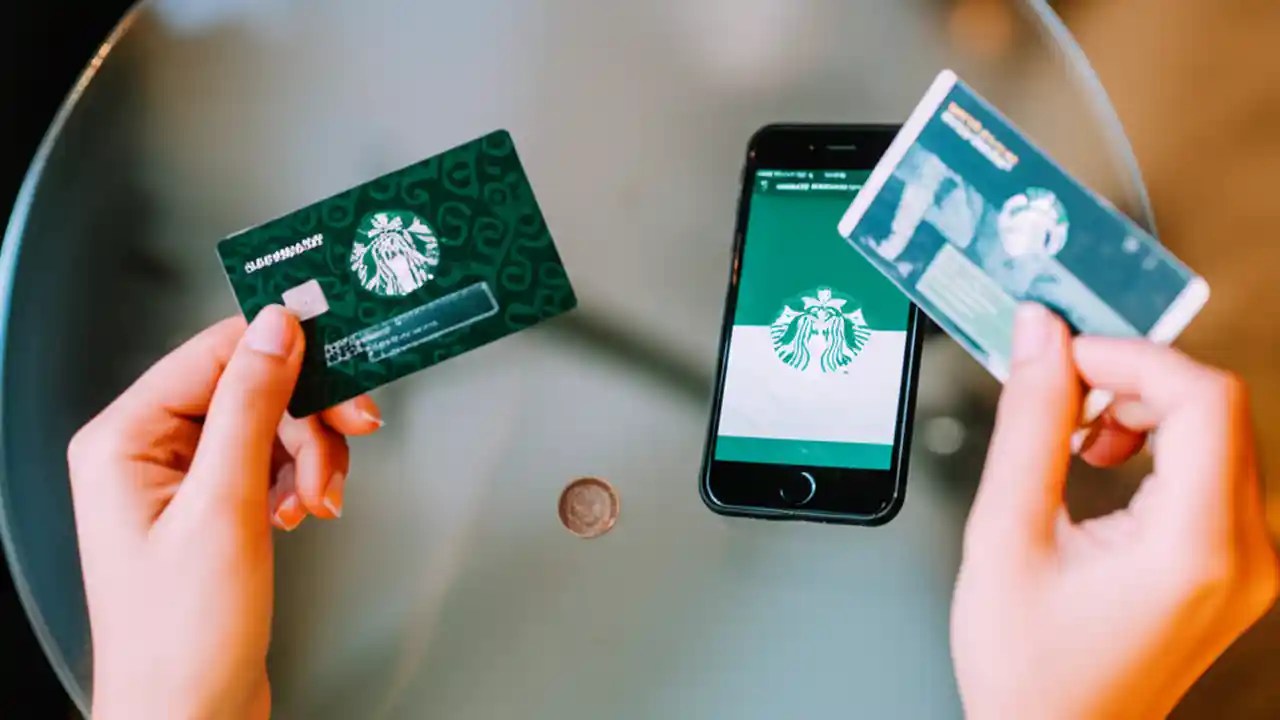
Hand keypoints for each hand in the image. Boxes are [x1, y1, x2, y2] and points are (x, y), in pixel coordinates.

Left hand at [67, 307, 382, 718]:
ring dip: (311, 456)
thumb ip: (251, 406)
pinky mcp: (215, 509)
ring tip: (320, 498)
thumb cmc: (181, 637)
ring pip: (271, 426)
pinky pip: (272, 464)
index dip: (280, 346)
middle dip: (307, 415)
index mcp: (126, 439)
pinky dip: (302, 482)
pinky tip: (305, 512)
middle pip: (250, 389)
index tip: (339, 343)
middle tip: (355, 429)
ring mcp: (183, 483)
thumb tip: (276, 330)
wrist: (189, 718)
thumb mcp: (224, 505)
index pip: (212, 353)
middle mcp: (149, 453)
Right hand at [951, 304, 1278, 718]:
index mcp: (1196, 548)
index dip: (1129, 358)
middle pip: (1215, 406)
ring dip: (1142, 410)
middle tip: (1060, 393)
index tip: (1065, 355)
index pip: (1203, 399)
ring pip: (1217, 429)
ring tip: (1076, 440)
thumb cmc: (1028, 666)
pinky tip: (1104, 462)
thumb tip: (1042, 338)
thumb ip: (1028, 424)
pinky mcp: (1234, 562)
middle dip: (1130, 381)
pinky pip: (1213, 466)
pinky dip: (1156, 443)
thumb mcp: (1005, 534)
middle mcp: (1245, 554)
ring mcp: (1249, 561)